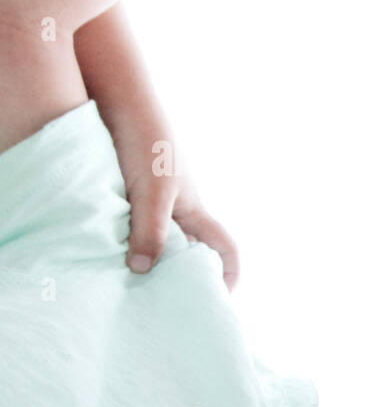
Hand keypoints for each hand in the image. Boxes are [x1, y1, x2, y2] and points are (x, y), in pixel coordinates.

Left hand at [99, 94, 238, 289]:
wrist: (121, 104)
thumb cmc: (148, 146)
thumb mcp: (152, 193)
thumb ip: (149, 232)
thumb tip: (141, 270)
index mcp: (195, 211)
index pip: (226, 249)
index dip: (229, 276)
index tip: (216, 301)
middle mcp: (179, 210)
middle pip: (190, 252)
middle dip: (182, 278)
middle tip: (162, 303)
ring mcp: (155, 202)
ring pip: (158, 241)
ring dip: (147, 261)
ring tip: (127, 284)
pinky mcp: (129, 194)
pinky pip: (132, 228)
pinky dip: (123, 243)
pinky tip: (103, 253)